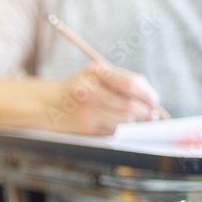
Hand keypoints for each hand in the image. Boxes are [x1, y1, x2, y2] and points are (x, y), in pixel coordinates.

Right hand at [50, 62, 164, 134]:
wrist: (46, 104)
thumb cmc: (77, 89)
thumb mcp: (94, 75)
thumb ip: (120, 81)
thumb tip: (152, 98)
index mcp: (96, 71)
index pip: (132, 84)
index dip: (148, 94)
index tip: (155, 100)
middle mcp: (91, 90)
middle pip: (130, 105)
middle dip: (145, 112)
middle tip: (151, 115)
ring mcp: (87, 110)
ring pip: (124, 120)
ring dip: (133, 122)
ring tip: (133, 119)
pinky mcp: (85, 126)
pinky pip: (113, 130)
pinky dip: (120, 129)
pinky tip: (116, 123)